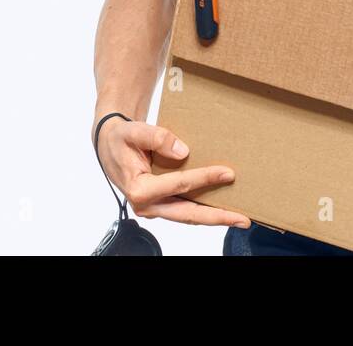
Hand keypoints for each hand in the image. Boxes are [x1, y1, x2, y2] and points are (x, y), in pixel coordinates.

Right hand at [95, 116, 251, 228]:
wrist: (109, 145)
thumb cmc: (120, 139)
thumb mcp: (133, 132)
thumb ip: (156, 137)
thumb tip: (182, 151)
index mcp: (139, 188)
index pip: (180, 184)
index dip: (206, 178)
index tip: (228, 173)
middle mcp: (146, 204)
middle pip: (187, 213)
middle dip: (217, 217)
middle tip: (243, 219)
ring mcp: (153, 207)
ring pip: (187, 216)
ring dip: (213, 218)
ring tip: (238, 218)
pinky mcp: (160, 204)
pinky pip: (183, 209)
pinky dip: (203, 210)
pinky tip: (221, 208)